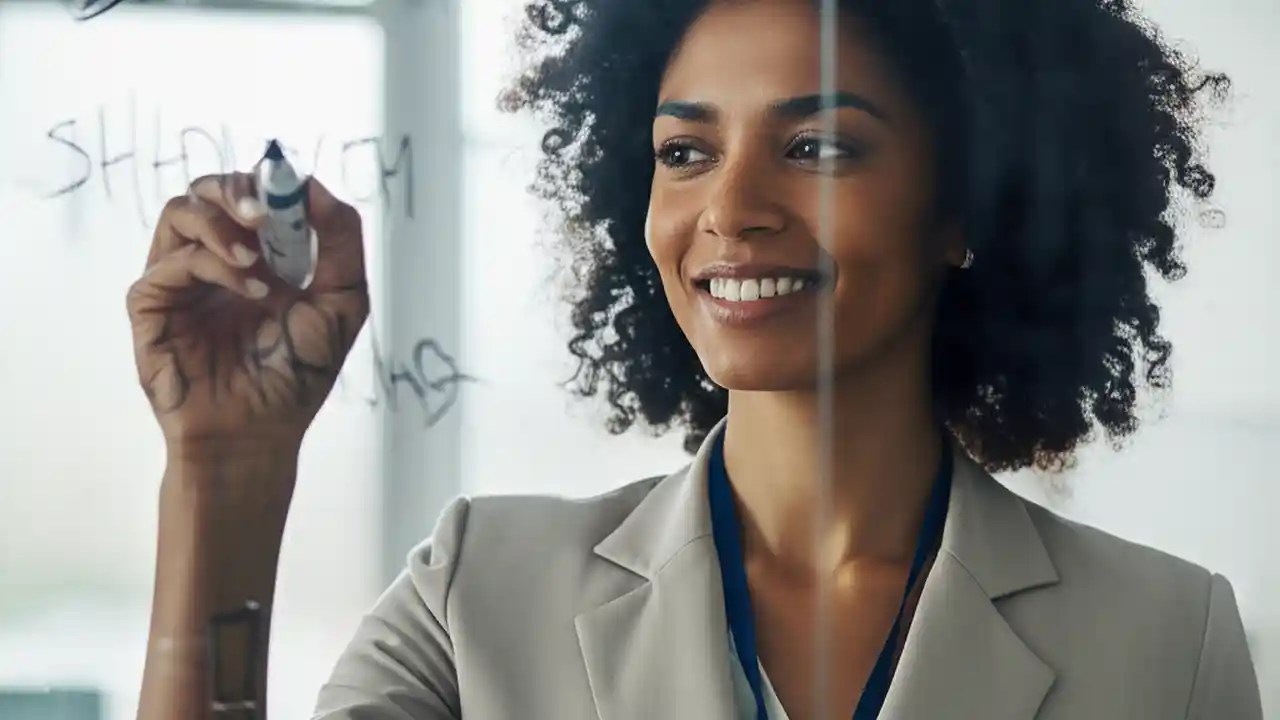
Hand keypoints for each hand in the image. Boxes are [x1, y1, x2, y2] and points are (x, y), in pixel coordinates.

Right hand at [127, 173, 369, 458]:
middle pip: (205, 191)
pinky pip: (169, 264)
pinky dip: (212, 266)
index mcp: (255, 255)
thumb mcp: (342, 304)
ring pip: (178, 213)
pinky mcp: (152, 307)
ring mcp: (179, 281)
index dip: (267, 184)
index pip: (248, 195)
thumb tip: (316, 188)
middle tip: (261, 213)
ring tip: (254, 259)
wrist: (260, 431)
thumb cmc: (297, 374)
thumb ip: (341, 244)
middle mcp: (213, 261)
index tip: (292, 190)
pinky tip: (251, 291)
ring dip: (219, 224)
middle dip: (234, 189)